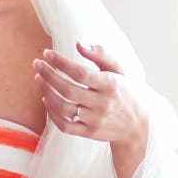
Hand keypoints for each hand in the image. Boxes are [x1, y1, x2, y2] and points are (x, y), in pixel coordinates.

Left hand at [33, 42, 147, 147]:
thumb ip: (101, 55)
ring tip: (39, 78)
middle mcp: (103, 104)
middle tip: (37, 63)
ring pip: (63, 108)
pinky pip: (65, 125)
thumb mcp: (119, 71)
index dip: (61, 62)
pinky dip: (51, 113)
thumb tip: (78, 44)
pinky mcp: (89, 133)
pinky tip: (46, 98)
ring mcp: (95, 120)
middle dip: (48, 75)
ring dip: (47, 91)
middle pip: (68, 90)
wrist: (140, 126)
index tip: (47, 53)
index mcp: (111, 85)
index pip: (80, 73)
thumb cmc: (125, 92)